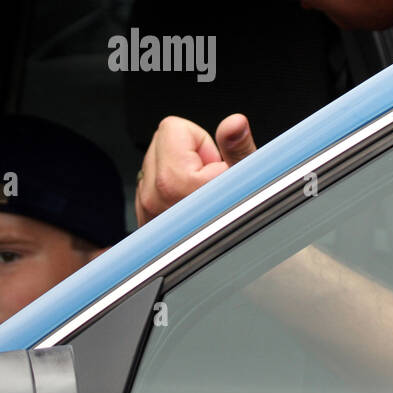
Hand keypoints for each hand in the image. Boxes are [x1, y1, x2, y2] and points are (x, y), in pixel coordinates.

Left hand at [134, 113, 257, 226]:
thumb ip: (238, 147)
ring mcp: (145, 209)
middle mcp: (152, 195)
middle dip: (188, 155)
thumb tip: (234, 122)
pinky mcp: (144, 218)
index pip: (173, 126)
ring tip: (201, 197)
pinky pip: (152, 186)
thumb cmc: (241, 226)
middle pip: (161, 142)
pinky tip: (190, 206)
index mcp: (173, 180)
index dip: (201, 141)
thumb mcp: (248, 181)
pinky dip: (169, 190)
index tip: (214, 166)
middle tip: (210, 183)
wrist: (228, 269)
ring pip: (156, 164)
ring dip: (178, 173)